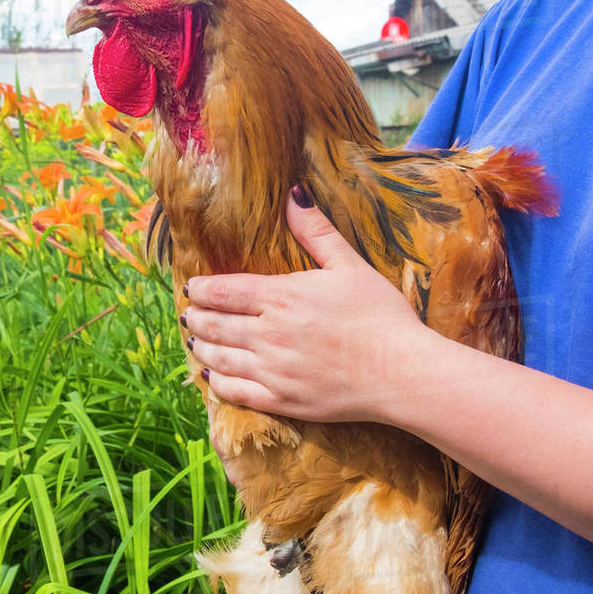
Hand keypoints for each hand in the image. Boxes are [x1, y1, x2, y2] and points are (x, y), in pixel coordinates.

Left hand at [185, 187, 434, 425]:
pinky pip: (236, 392)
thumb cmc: (380, 315)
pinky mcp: (281, 401)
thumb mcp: (349, 265)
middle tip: (189, 315)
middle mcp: (269, 333)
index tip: (192, 288)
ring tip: (195, 341)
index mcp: (282, 296)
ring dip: (202, 347)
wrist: (403, 372)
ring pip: (220, 358)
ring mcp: (273, 370)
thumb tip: (292, 192)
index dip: (202, 289)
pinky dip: (218, 382)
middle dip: (197, 318)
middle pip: (215, 325)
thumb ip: (315, 231)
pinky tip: (212, 376)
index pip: (223, 291)